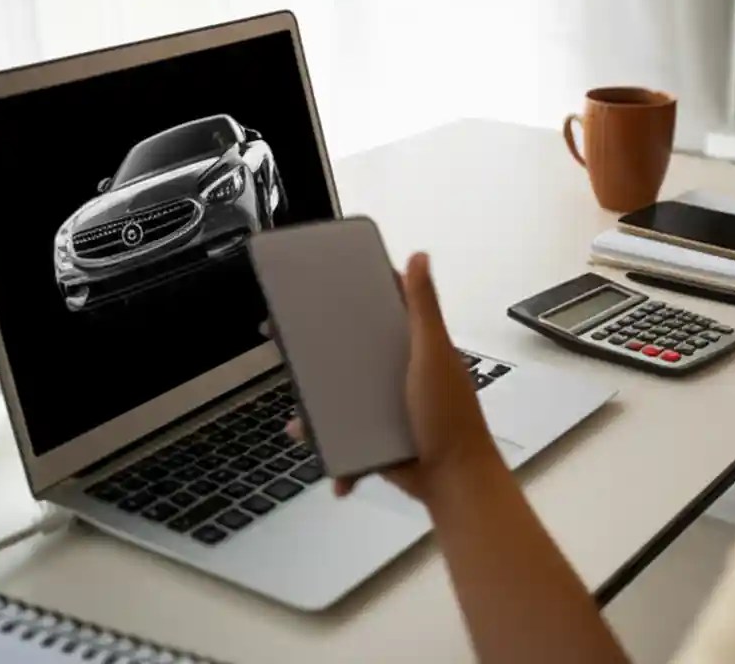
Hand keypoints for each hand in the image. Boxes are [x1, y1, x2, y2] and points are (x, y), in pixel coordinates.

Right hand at [287, 253, 501, 501]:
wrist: (453, 477)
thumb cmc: (448, 412)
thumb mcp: (432, 353)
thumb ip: (424, 308)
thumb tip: (421, 256)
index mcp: (411, 347)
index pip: (378, 312)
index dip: (349, 299)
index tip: (315, 290)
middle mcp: (396, 373)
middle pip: (349, 353)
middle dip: (316, 352)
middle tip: (281, 342)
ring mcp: (385, 407)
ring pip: (339, 398)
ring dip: (315, 404)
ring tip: (296, 411)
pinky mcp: (376, 438)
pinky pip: (343, 437)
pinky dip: (329, 445)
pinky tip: (314, 444)